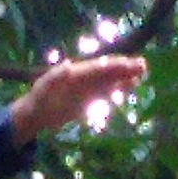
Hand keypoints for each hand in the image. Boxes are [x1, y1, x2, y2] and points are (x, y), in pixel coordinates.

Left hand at [8, 54, 146, 144]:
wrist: (35, 115)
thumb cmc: (37, 101)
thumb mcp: (42, 89)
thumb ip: (54, 78)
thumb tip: (67, 65)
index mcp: (75, 74)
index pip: (98, 68)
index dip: (113, 66)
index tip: (127, 64)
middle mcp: (84, 79)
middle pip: (107, 72)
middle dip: (124, 69)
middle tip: (143, 66)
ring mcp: (86, 89)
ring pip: (108, 81)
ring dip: (124, 78)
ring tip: (140, 76)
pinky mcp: (87, 100)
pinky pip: (104, 93)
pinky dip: (116, 90)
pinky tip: (128, 88)